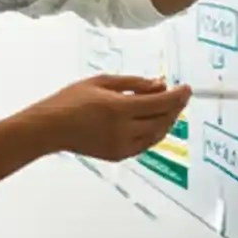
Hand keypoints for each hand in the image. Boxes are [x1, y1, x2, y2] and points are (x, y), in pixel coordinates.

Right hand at [26, 74, 192, 160]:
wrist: (50, 127)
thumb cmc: (71, 99)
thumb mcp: (102, 82)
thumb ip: (133, 83)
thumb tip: (159, 84)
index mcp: (119, 108)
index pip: (160, 103)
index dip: (177, 95)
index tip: (187, 87)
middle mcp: (124, 130)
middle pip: (162, 120)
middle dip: (175, 107)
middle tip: (179, 95)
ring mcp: (122, 146)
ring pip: (157, 135)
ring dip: (167, 121)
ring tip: (168, 107)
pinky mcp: (118, 156)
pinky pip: (145, 144)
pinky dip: (154, 133)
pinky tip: (153, 122)